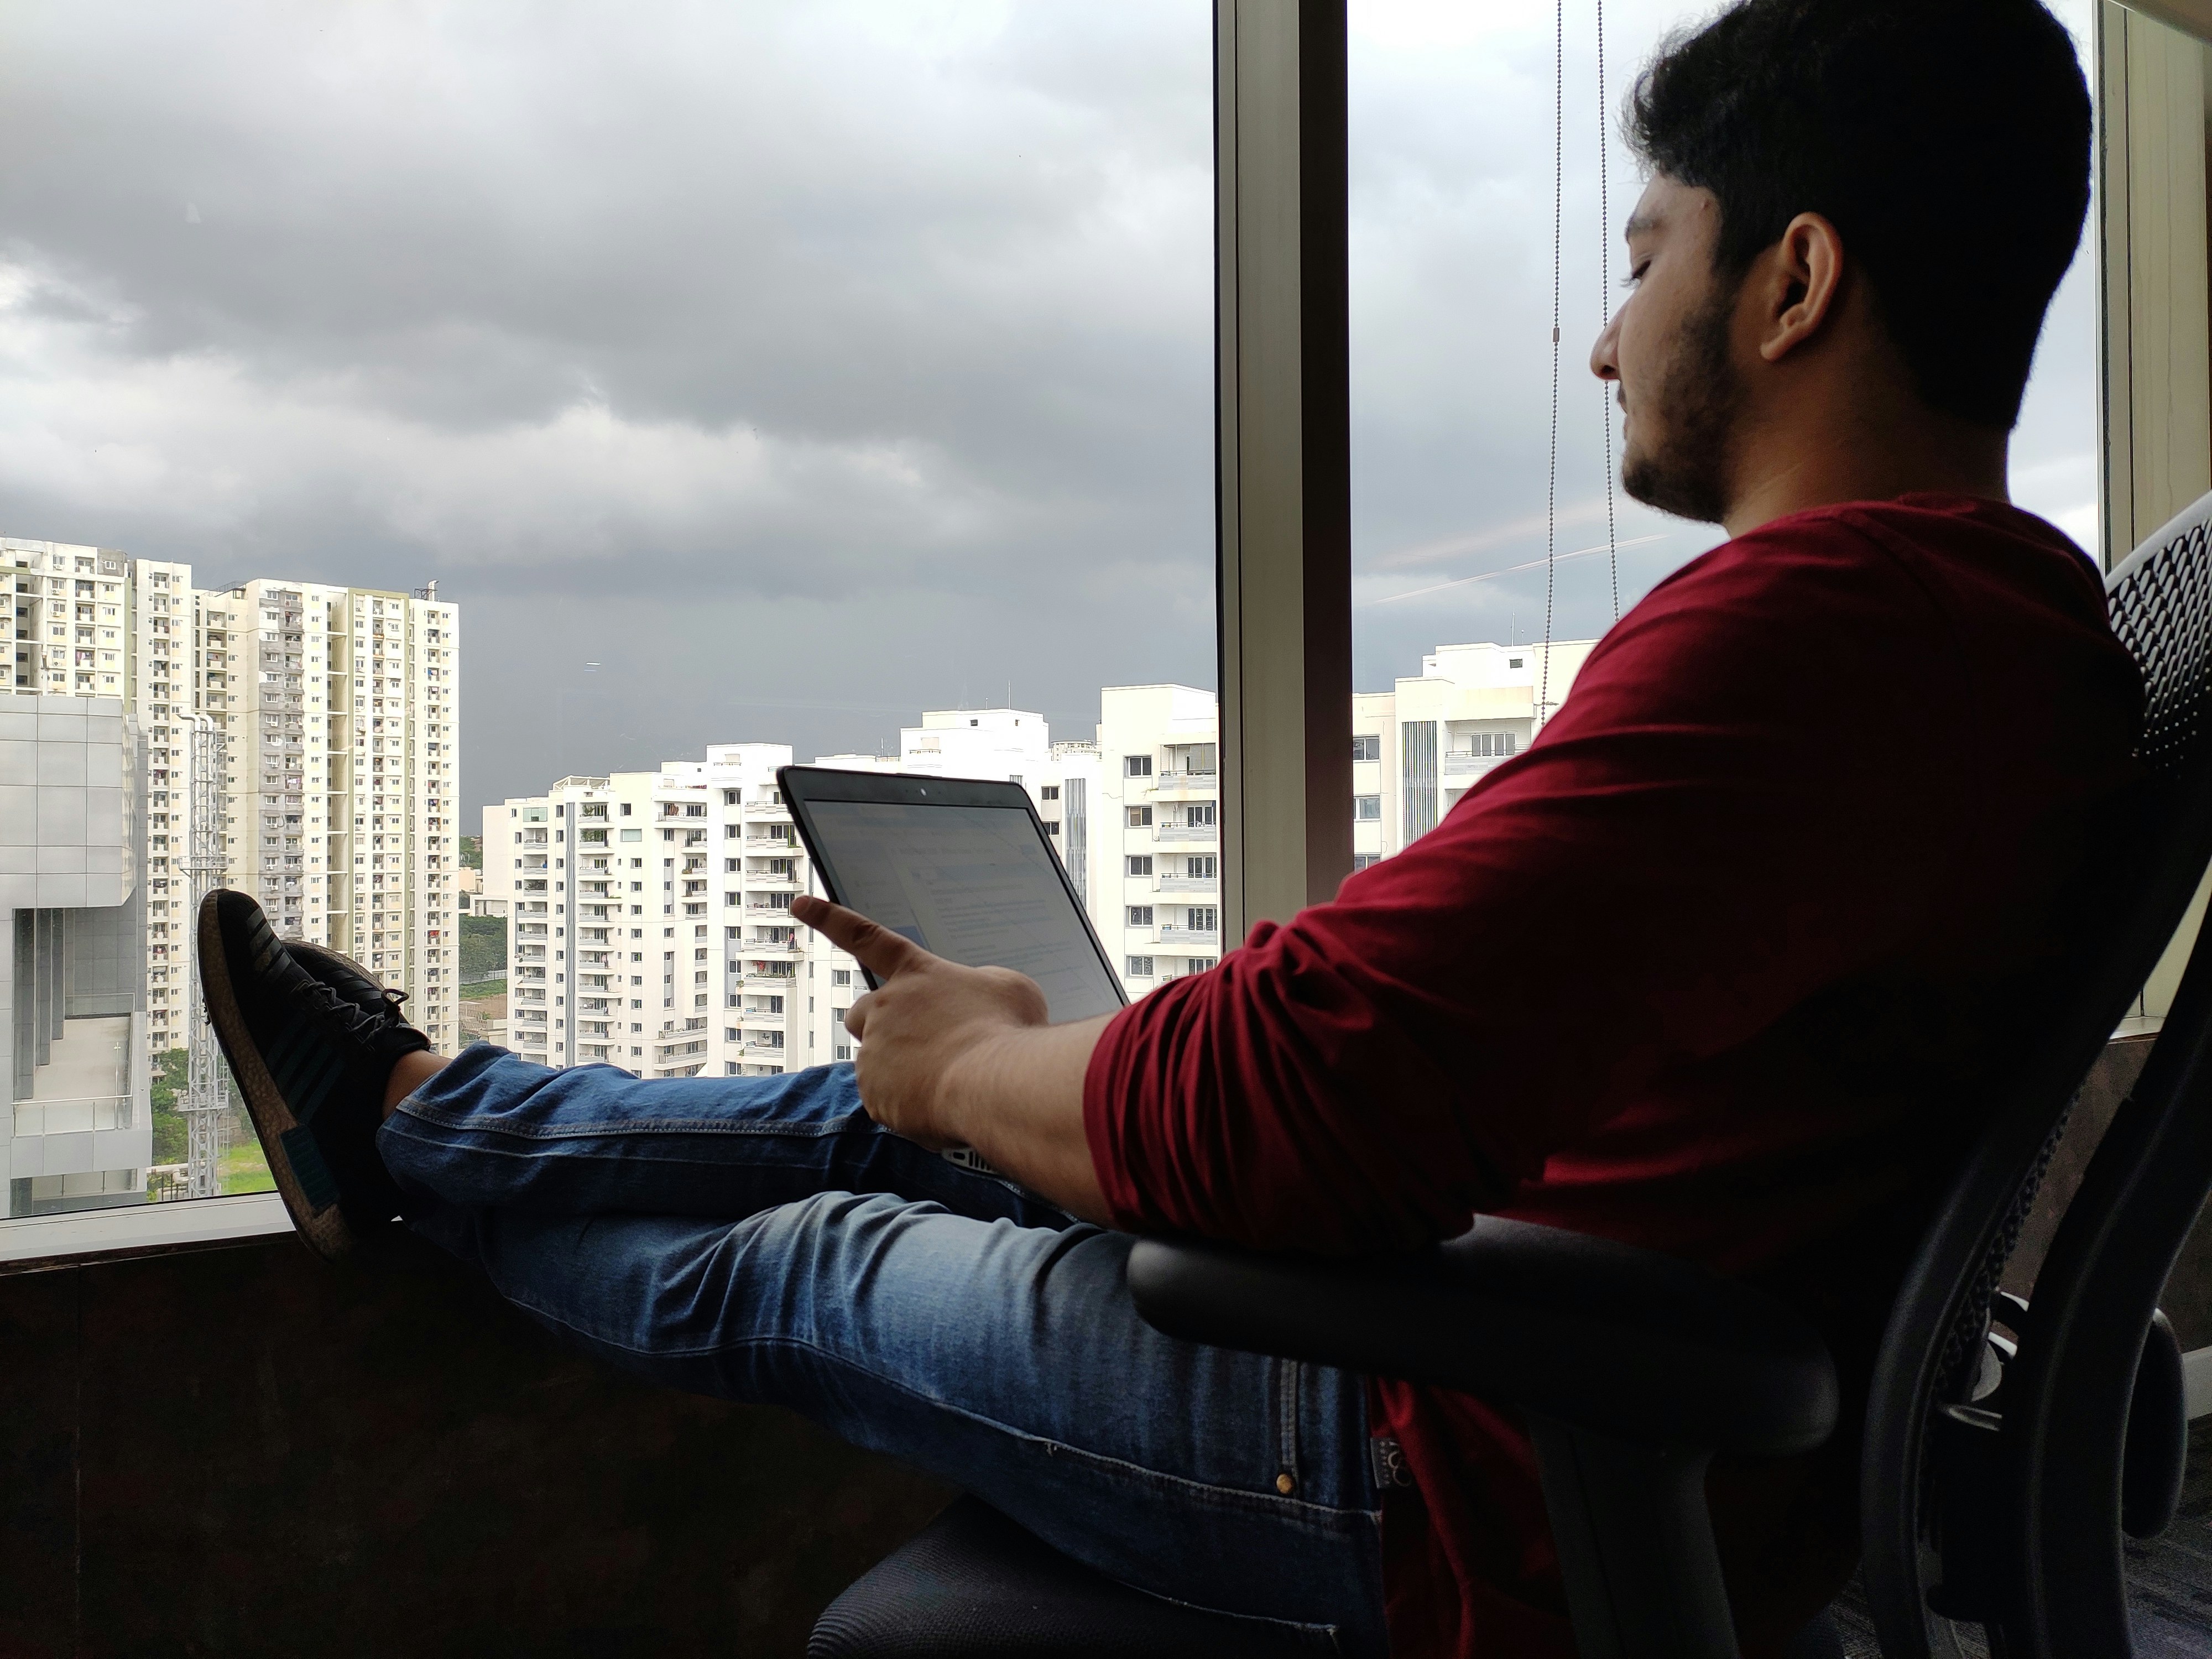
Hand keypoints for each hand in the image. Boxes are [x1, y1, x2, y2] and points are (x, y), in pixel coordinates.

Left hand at [791, 893, 1049, 1147]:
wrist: (996, 1084)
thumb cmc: (1008, 1031)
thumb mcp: (1009, 988)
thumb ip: (981, 986)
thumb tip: (974, 1000)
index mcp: (916, 974)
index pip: (866, 937)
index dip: (831, 919)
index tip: (799, 904)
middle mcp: (886, 1007)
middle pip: (862, 1013)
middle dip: (878, 1026)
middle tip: (917, 1045)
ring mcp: (875, 1052)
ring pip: (878, 1062)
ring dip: (903, 1071)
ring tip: (947, 1082)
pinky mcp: (874, 1095)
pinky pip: (887, 1101)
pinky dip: (908, 1105)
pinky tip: (941, 1105)